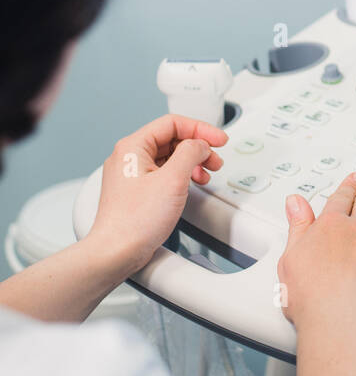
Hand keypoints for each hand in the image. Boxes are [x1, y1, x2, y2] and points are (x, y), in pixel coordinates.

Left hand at [91, 115, 227, 274]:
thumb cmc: (135, 221)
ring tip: (206, 174)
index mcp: (133, 146)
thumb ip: (190, 153)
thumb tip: (200, 144)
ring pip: (168, 157)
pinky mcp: (136, 190)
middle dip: (198, 148)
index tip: (218, 139)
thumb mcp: (173, 180)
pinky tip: (191, 185)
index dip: (200, 129)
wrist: (116, 252)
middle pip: (171, 139)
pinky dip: (181, 175)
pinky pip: (163, 173)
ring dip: (191, 162)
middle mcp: (129, 157)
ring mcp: (131, 174)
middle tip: (215, 159)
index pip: (173, 123)